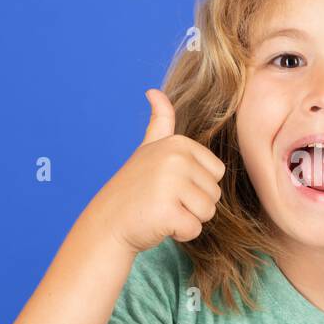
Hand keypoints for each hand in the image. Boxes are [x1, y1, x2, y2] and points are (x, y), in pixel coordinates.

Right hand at [92, 89, 225, 253]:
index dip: (197, 185)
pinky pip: (194, 229)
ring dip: (187, 219)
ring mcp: (171, 184)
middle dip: (192, 204)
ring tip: (161, 210)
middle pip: (214, 193)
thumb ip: (160, 122)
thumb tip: (153, 91)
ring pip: (207, 212)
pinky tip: (158, 224)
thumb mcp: (148, 149)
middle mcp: (176, 159)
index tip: (169, 184)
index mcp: (178, 143)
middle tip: (163, 200)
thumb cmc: (135, 189)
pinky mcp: (167, 211)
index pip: (216, 173)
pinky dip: (179, 233)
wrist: (107, 223)